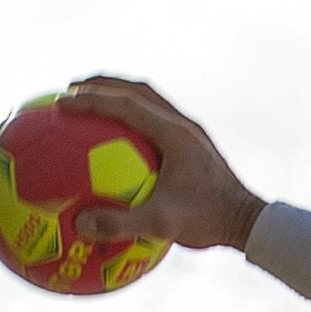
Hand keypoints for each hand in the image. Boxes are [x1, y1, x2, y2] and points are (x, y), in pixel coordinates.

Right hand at [59, 75, 262, 254]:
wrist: (249, 221)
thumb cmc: (211, 221)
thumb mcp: (163, 225)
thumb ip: (120, 224)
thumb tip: (78, 224)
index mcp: (174, 134)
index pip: (126, 104)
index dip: (92, 99)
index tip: (61, 101)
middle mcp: (182, 125)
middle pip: (137, 90)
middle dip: (102, 85)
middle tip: (70, 90)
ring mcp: (189, 133)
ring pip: (149, 101)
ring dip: (119, 96)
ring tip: (90, 105)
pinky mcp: (192, 145)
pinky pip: (156, 123)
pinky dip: (132, 121)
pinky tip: (115, 143)